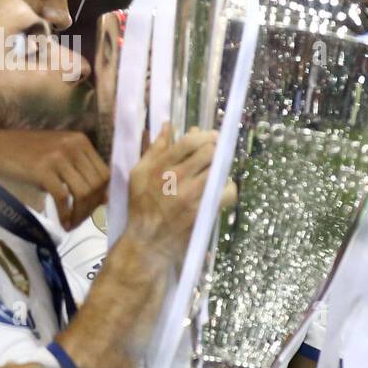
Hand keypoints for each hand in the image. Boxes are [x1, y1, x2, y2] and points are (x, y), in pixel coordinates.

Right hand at [0, 130, 108, 231]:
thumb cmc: (26, 155)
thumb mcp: (59, 157)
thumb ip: (81, 172)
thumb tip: (105, 198)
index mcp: (81, 141)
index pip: (105, 173)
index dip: (102, 195)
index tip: (93, 209)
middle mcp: (74, 145)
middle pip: (97, 184)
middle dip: (92, 207)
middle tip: (80, 220)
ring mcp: (59, 156)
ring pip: (83, 193)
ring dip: (80, 214)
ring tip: (72, 224)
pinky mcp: (43, 169)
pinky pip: (63, 198)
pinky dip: (66, 214)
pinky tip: (63, 223)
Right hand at [125, 125, 233, 261]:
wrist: (148, 241)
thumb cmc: (142, 206)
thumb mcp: (139, 174)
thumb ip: (155, 148)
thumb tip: (168, 125)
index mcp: (161, 166)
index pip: (190, 141)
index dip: (205, 135)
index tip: (211, 137)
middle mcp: (177, 178)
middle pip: (209, 152)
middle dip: (216, 149)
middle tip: (217, 152)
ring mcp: (192, 195)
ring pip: (219, 169)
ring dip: (221, 167)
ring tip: (218, 170)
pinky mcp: (203, 211)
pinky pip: (226, 192)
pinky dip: (228, 188)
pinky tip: (222, 188)